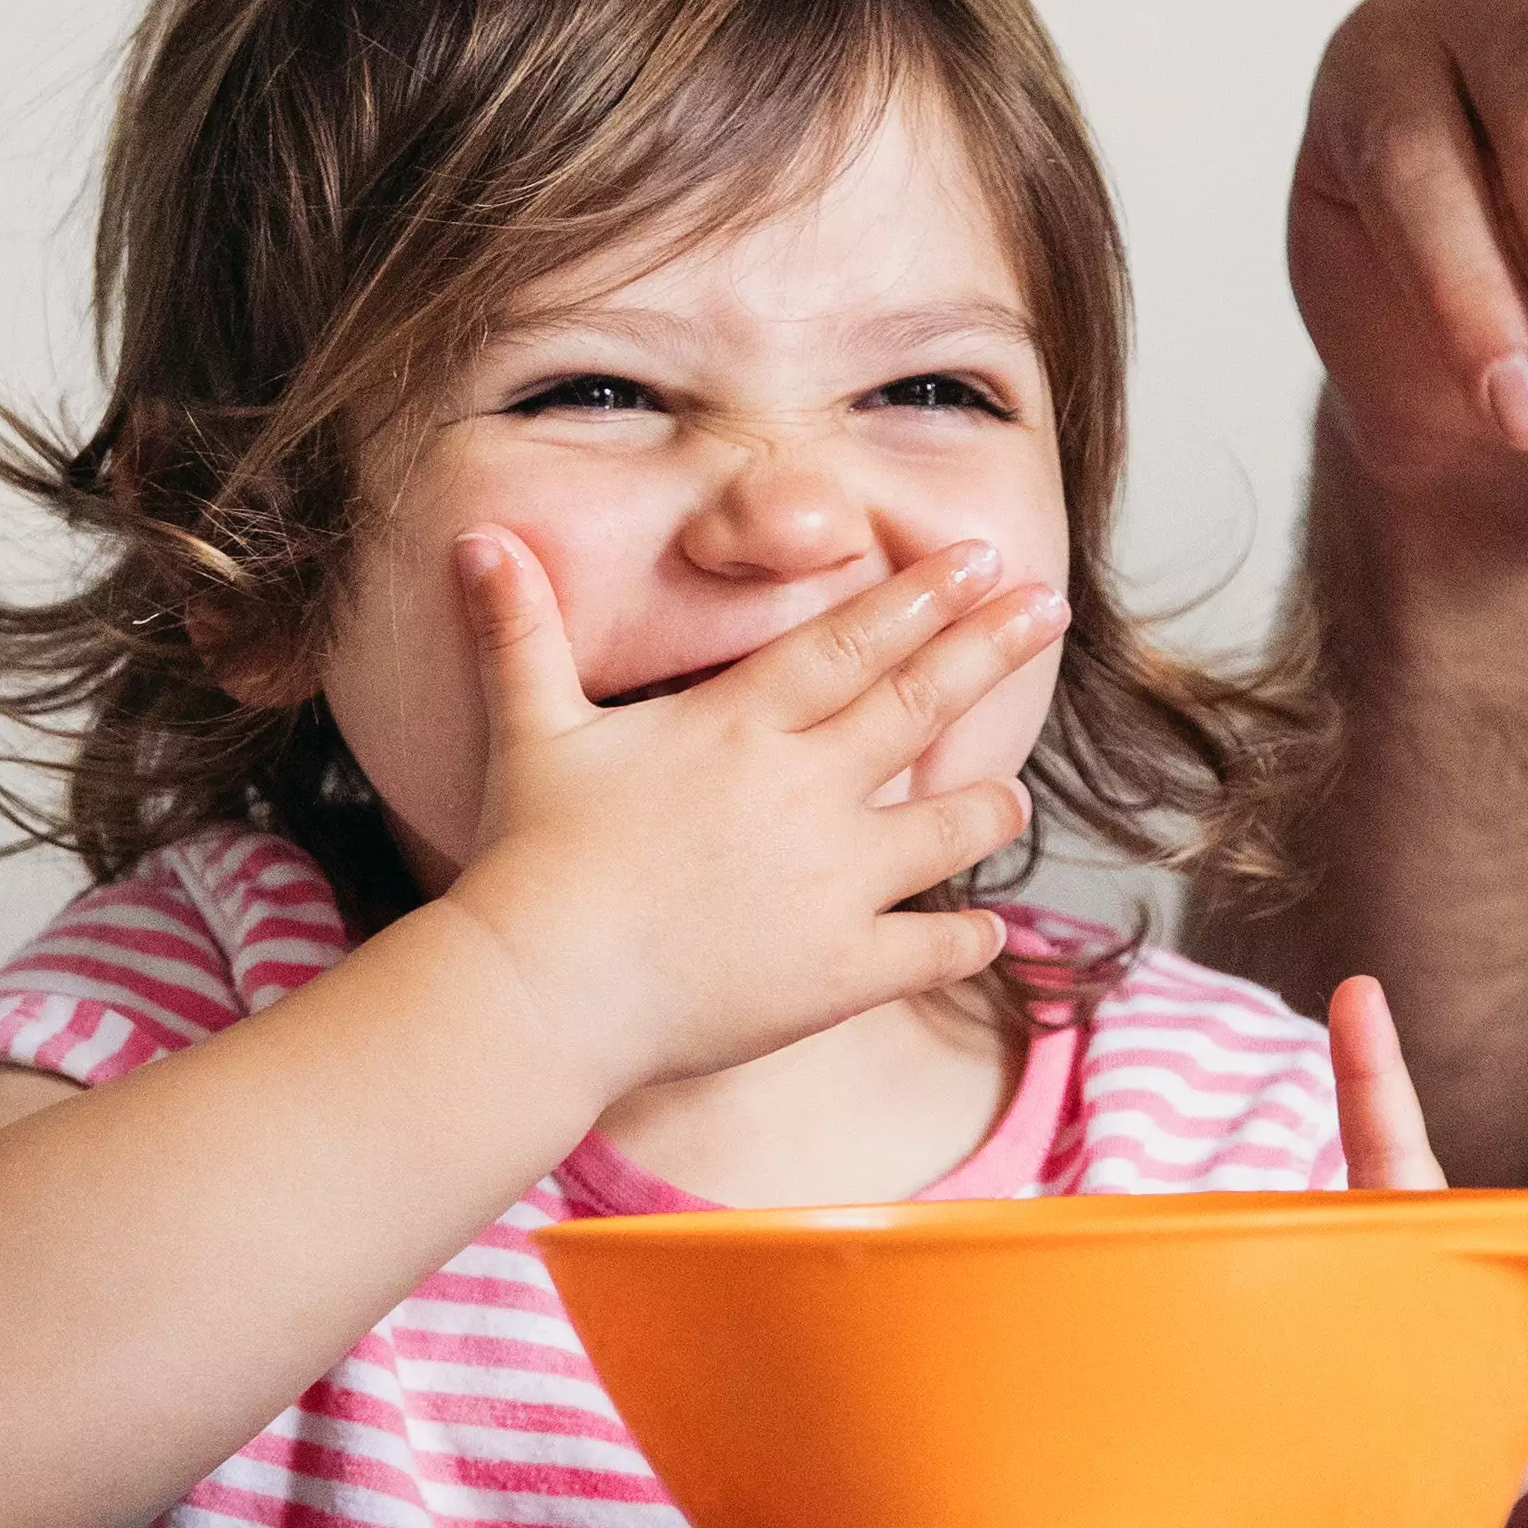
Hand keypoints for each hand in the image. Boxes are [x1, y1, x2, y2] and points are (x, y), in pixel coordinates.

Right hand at [424, 528, 1058, 1101]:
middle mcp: (804, 790)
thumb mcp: (530, 730)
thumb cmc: (530, 859)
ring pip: (951, 827)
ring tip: (1012, 794)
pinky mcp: (841, 972)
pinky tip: (986, 931)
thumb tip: (477, 534)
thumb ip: (519, 630)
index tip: (984, 557)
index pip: (852, 641)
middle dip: (992, 649)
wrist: (542, 992)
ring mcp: (834, 883)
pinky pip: (934, 948)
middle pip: (922, 704)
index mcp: (739, 725)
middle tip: (1050, 608)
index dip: (923, 595)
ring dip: (990, 804)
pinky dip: (968, 938)